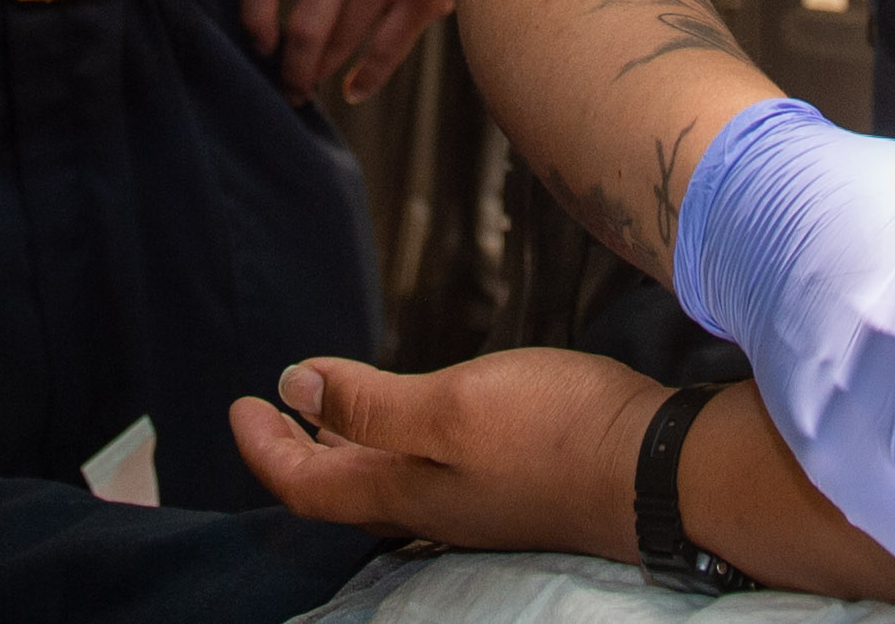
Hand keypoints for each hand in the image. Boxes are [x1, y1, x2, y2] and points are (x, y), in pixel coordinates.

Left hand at [231, 350, 666, 555]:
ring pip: (387, 478)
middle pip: (343, 487)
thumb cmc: (552, 433)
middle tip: (269, 407)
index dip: (265, 449)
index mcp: (405, 491)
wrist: (654, 469)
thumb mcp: (450, 406)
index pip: (308, 484)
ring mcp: (474, 500)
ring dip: (347, 443)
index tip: (240, 404)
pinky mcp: (511, 484)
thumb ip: (369, 405)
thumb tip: (291, 389)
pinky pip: (430, 470)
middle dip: (298, 447)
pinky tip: (417, 414)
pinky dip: (398, 440)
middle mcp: (433, 505)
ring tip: (327, 406)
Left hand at [242, 0, 452, 101]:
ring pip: (342, 44)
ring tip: (313, 82)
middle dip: (292, 68)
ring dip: (323, 73)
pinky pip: (386, 52)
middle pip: (305, 26)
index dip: (253, 19)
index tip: (259, 43)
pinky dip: (367, 79)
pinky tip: (353, 89)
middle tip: (288, 85)